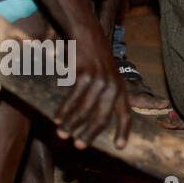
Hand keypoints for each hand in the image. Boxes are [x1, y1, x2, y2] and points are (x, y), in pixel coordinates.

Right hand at [55, 27, 130, 149]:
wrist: (88, 36)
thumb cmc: (96, 61)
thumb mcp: (108, 78)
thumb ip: (105, 98)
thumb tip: (93, 123)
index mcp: (121, 89)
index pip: (126, 114)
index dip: (124, 131)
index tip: (120, 147)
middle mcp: (113, 86)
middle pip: (103, 117)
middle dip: (90, 134)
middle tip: (79, 146)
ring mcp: (100, 81)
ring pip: (85, 110)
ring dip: (72, 124)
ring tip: (63, 134)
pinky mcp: (85, 75)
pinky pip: (72, 98)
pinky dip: (64, 111)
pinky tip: (57, 119)